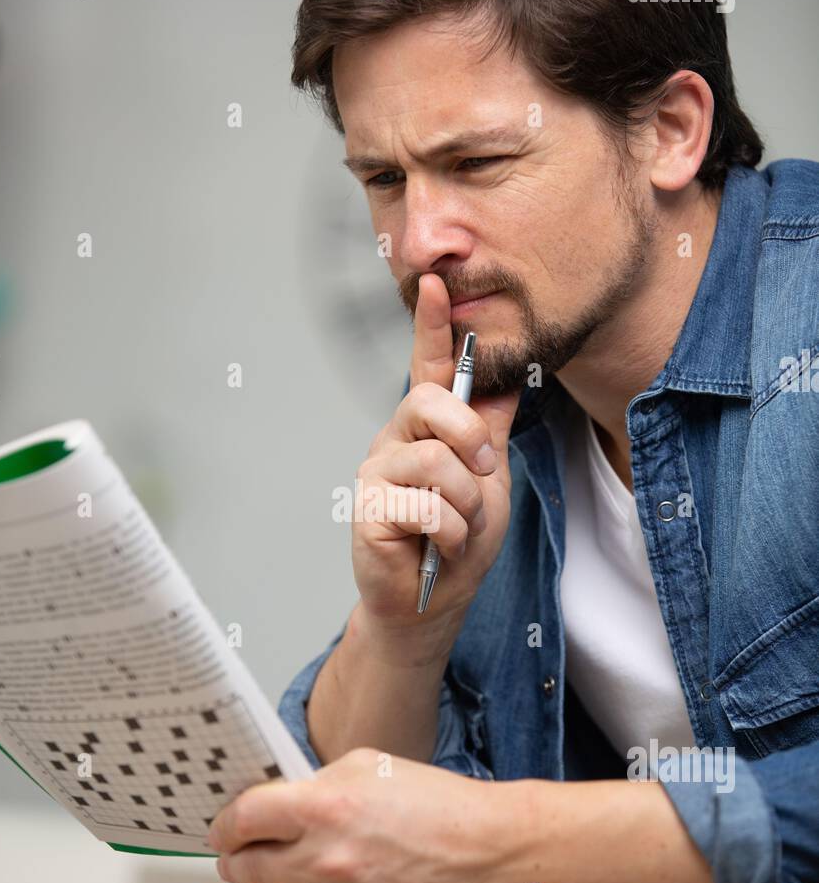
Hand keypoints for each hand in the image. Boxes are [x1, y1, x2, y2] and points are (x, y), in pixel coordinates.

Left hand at [206, 747, 501, 882]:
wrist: (489, 852)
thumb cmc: (437, 804)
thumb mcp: (368, 765)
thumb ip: (316, 782)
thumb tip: (278, 800)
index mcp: (324, 807)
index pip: (243, 818)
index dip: (223, 825)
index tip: (222, 829)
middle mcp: (325, 859)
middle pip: (245, 867)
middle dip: (235, 858)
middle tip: (239, 854)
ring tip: (302, 870)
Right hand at [351, 273, 521, 629]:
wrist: (434, 600)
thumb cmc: (459, 540)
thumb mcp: (490, 478)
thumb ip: (491, 430)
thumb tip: (513, 376)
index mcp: (426, 426)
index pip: (426, 364)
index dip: (432, 325)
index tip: (437, 282)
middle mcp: (396, 438)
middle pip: (430, 402)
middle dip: (470, 441)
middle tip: (481, 476)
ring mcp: (377, 471)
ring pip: (436, 462)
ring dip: (466, 505)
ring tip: (457, 528)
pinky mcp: (368, 508)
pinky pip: (428, 506)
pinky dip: (451, 534)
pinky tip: (440, 546)